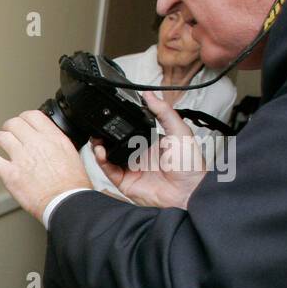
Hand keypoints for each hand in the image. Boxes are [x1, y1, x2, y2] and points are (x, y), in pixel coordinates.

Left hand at [0, 110, 89, 221]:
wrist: (66, 203)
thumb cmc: (72, 186)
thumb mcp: (72, 155)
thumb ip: (57, 145)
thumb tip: (51, 142)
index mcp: (53, 138)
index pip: (33, 116)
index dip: (25, 118)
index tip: (23, 124)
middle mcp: (35, 144)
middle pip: (14, 124)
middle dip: (11, 127)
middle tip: (11, 133)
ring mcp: (21, 158)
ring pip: (2, 137)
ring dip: (0, 138)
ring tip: (0, 142)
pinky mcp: (9, 174)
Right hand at [97, 92, 207, 209]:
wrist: (188, 193)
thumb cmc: (190, 166)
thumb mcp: (179, 131)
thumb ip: (164, 112)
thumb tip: (150, 94)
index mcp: (152, 142)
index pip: (131, 129)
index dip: (120, 122)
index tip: (111, 113)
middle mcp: (139, 155)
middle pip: (116, 142)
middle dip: (105, 134)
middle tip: (98, 125)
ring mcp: (131, 168)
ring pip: (108, 155)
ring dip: (100, 146)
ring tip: (96, 137)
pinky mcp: (124, 181)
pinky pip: (108, 170)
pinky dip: (101, 161)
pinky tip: (100, 151)